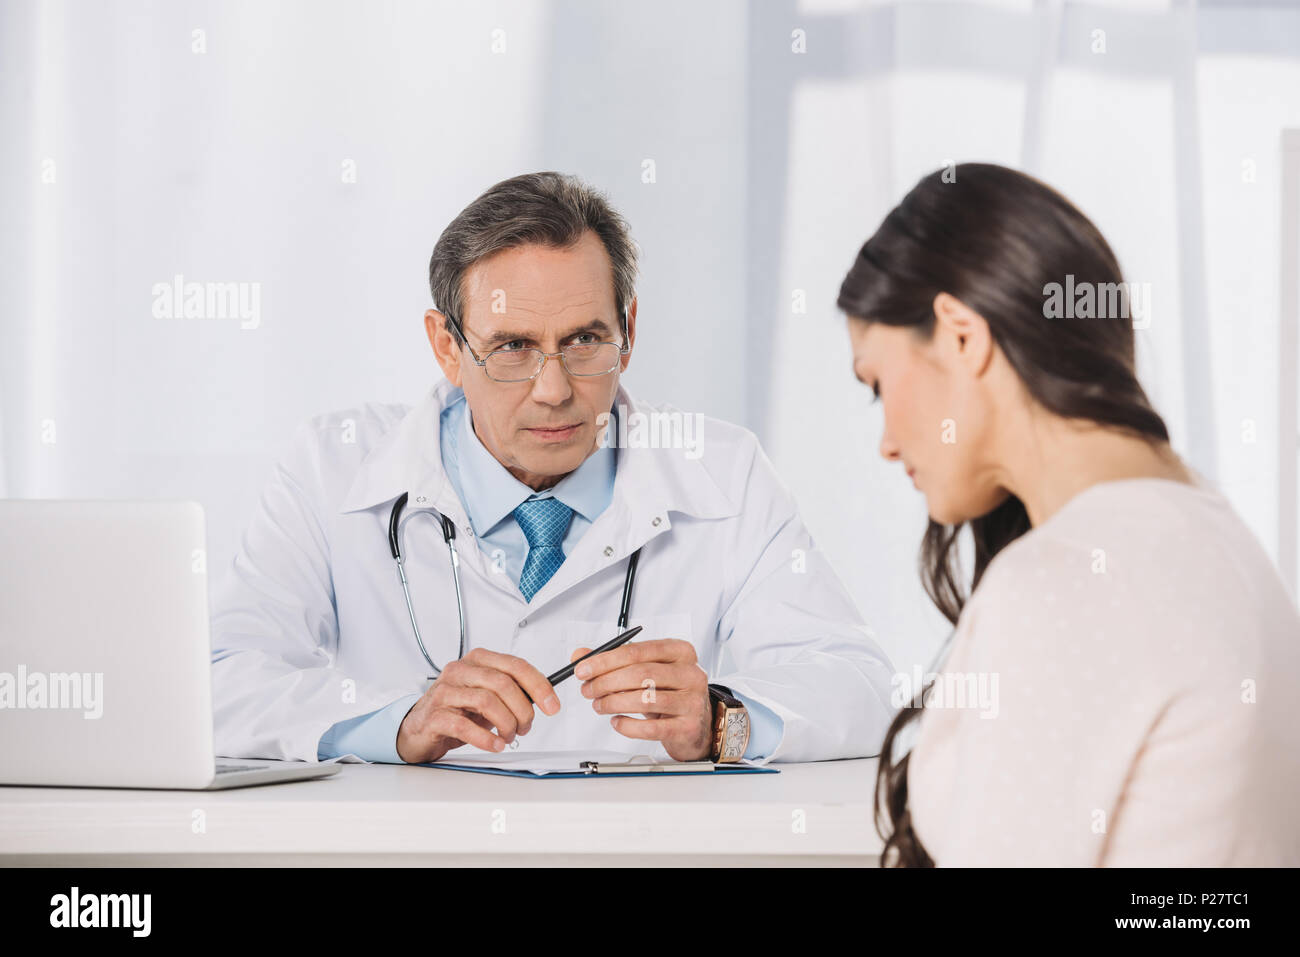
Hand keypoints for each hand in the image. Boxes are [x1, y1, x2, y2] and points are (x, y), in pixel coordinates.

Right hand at [396, 648, 559, 763]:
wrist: (418, 728)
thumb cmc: (456, 710)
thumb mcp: (487, 695)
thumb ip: (511, 691)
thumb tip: (543, 697)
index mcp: (478, 660)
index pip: (516, 666)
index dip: (539, 686)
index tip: (552, 705)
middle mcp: (460, 670)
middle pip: (503, 684)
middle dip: (523, 710)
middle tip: (526, 727)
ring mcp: (445, 691)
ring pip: (486, 702)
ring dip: (506, 724)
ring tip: (508, 737)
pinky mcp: (434, 715)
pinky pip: (464, 726)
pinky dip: (485, 738)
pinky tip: (494, 745)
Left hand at [569, 639, 711, 761]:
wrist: (697, 723)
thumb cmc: (670, 691)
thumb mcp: (646, 670)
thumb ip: (614, 660)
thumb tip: (580, 655)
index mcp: (680, 651)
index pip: (637, 651)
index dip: (605, 660)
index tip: (583, 669)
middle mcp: (690, 673)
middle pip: (640, 674)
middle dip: (606, 682)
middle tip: (588, 689)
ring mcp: (692, 701)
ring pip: (644, 700)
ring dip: (613, 703)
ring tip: (600, 706)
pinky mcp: (688, 727)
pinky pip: (650, 729)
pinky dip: (627, 725)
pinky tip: (617, 721)